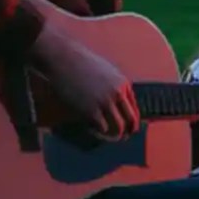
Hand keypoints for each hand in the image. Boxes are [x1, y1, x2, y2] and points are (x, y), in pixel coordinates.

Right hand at [31, 21, 139, 139]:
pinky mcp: (90, 110)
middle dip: (128, 131)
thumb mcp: (107, 71)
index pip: (134, 108)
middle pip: (130, 120)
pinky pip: (100, 128)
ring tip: (110, 139)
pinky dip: (99, 132)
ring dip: (115, 135)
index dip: (133, 121)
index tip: (130, 129)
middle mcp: (118, 95)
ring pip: (117, 127)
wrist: (64, 59)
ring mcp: (105, 103)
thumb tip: (117, 99)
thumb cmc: (81, 63)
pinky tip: (94, 132)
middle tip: (124, 138)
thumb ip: (115, 85)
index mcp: (124, 84)